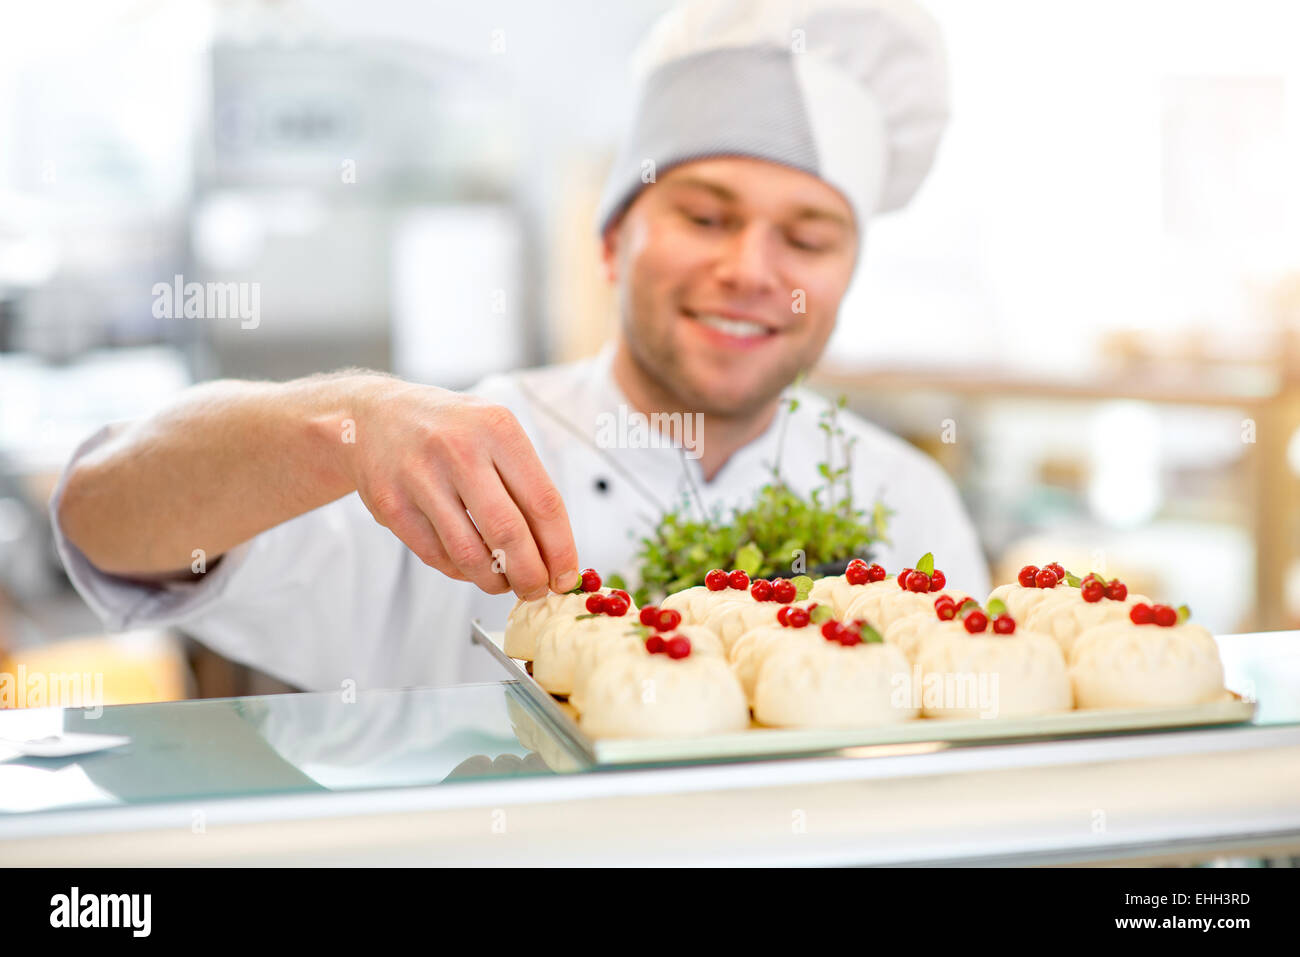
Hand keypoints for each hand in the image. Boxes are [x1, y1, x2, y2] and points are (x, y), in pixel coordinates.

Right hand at [341, 377, 579, 598]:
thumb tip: (556, 552)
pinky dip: (460, 572)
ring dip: (495, 581)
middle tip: (537, 591)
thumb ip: (525, 484)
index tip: (566, 576)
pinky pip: (436, 556)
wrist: (372, 418)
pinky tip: (471, 567)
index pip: (544, 502)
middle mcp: (459, 449)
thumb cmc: (448, 430)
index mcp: (497, 428)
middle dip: (530, 575)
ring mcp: (420, 477)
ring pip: (470, 554)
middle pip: (509, 533)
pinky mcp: (390, 504)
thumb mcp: (494, 433)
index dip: (560, 549)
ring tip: (505, 583)